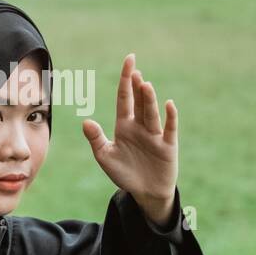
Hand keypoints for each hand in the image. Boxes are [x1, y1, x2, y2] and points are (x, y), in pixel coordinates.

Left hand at [82, 53, 177, 220]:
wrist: (145, 193)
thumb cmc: (124, 173)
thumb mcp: (105, 157)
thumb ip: (96, 139)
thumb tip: (86, 121)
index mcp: (124, 125)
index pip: (124, 98)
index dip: (126, 80)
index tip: (129, 61)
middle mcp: (140, 126)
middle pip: (138, 102)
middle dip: (137, 87)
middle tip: (135, 71)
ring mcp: (155, 135)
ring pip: (151, 113)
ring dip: (148, 100)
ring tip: (145, 85)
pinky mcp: (168, 146)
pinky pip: (169, 129)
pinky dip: (170, 117)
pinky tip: (169, 104)